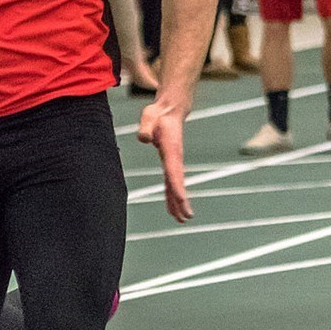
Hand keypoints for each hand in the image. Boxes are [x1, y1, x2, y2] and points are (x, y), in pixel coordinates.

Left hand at [137, 98, 192, 221]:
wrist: (169, 110)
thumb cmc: (158, 114)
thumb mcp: (149, 116)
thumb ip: (146, 127)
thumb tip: (144, 138)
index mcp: (171, 150)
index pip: (174, 172)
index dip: (178, 187)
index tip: (182, 200)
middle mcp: (175, 158)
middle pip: (178, 183)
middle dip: (182, 201)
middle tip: (186, 217)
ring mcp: (173, 161)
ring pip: (175, 185)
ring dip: (178, 202)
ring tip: (182, 219)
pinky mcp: (169, 162)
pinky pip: (171, 182)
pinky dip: (172, 195)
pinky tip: (173, 207)